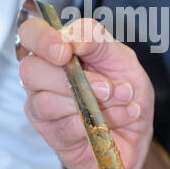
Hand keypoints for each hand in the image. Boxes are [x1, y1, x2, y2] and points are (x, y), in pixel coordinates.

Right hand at [17, 17, 154, 168]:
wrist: (138, 131)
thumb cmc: (125, 91)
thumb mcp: (122, 57)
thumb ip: (97, 41)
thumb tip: (75, 40)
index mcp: (57, 49)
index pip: (31, 33)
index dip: (42, 39)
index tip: (66, 51)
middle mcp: (43, 77)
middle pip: (30, 70)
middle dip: (73, 78)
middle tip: (107, 87)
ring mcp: (42, 108)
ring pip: (46, 102)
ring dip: (91, 102)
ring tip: (121, 101)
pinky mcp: (52, 135)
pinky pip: (65, 128)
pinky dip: (96, 122)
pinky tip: (116, 120)